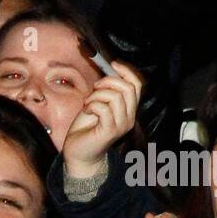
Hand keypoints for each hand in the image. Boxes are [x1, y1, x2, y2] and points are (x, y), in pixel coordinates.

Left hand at [61, 59, 142, 180]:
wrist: (79, 153)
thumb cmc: (86, 129)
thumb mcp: (98, 103)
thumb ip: (106, 91)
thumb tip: (108, 72)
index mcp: (129, 109)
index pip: (137, 85)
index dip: (126, 71)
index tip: (112, 64)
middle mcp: (130, 117)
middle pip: (128, 88)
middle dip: (108, 82)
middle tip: (94, 88)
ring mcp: (122, 125)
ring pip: (115, 97)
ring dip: (97, 95)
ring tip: (88, 103)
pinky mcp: (110, 131)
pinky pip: (103, 108)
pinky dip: (92, 105)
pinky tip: (86, 110)